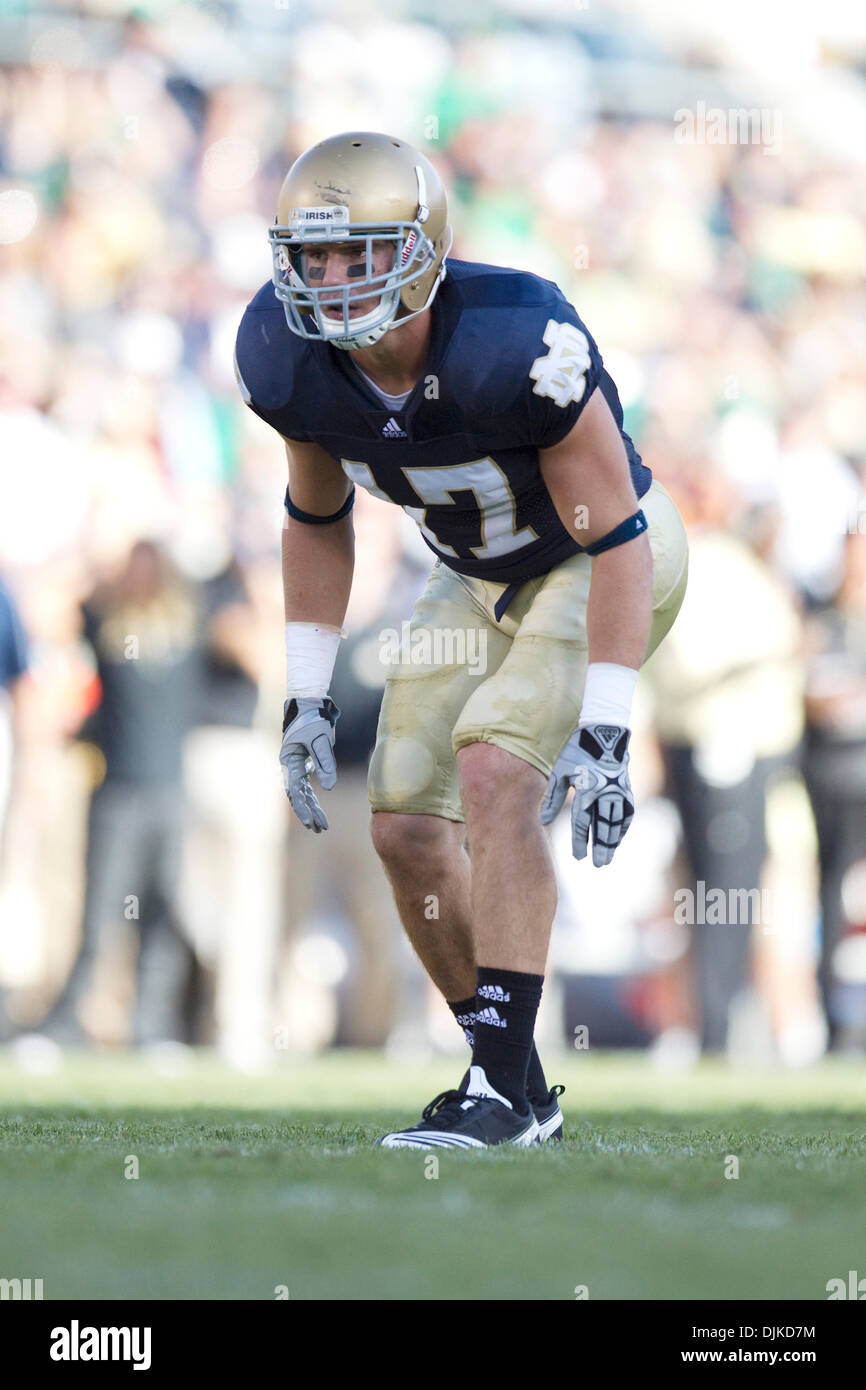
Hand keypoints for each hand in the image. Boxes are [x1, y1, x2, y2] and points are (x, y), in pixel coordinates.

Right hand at [280, 696, 339, 831]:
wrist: (309, 703)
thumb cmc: (313, 719)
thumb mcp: (321, 740)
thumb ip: (325, 763)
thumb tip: (329, 788)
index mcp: (289, 761)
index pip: (295, 791)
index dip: (303, 808)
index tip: (311, 822)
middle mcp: (290, 766)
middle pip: (298, 796)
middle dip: (308, 813)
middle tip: (319, 829)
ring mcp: (296, 766)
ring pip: (303, 793)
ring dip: (311, 808)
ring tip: (321, 825)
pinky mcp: (304, 763)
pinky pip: (307, 785)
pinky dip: (313, 798)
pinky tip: (318, 809)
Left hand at [541, 723, 633, 866]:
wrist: (604, 733)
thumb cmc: (576, 752)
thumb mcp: (560, 772)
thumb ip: (553, 798)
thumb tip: (543, 821)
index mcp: (587, 789)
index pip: (582, 822)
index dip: (580, 841)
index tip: (578, 857)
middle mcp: (605, 792)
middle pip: (603, 826)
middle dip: (600, 847)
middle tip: (599, 864)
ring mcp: (619, 790)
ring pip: (616, 821)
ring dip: (612, 841)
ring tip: (608, 856)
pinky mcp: (627, 788)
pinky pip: (627, 812)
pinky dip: (622, 827)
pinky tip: (617, 838)